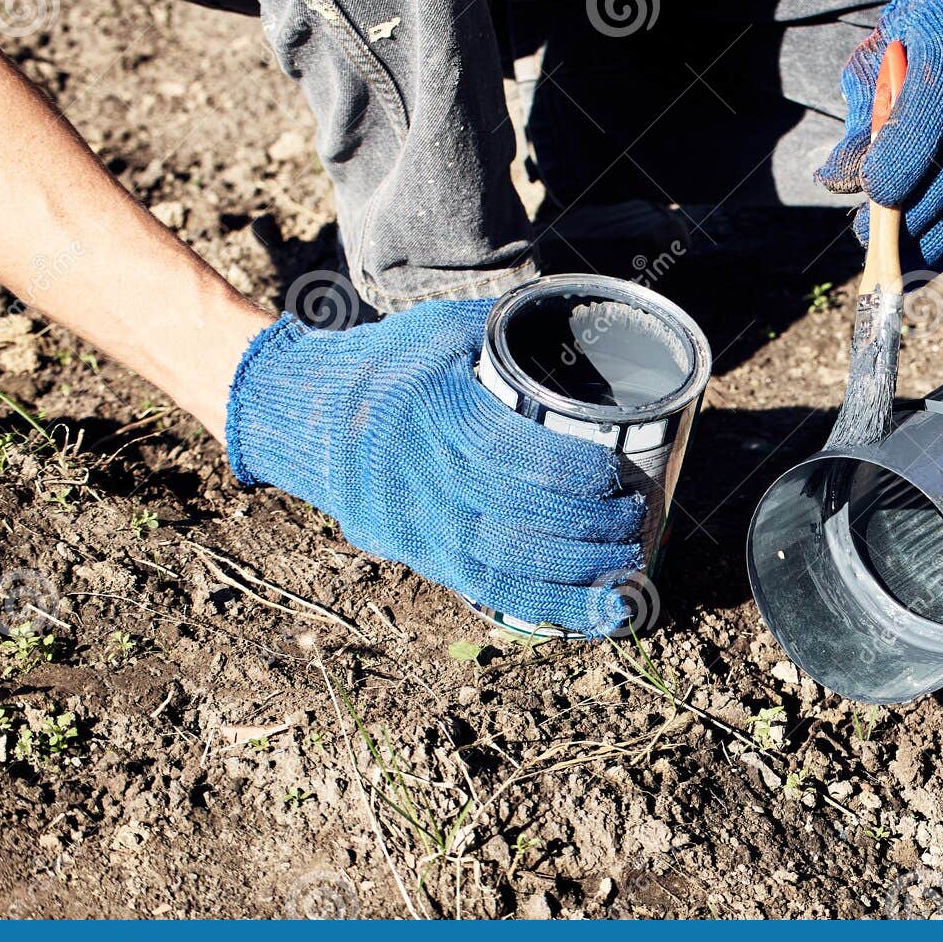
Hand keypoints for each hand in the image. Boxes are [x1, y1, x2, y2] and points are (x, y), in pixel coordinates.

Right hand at [225, 299, 645, 632]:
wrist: (305, 415)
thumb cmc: (392, 364)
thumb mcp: (444, 327)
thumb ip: (514, 330)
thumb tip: (599, 329)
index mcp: (427, 408)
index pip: (505, 450)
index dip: (568, 470)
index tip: (614, 473)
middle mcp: (419, 472)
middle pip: (513, 515)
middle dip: (587, 528)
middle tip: (637, 518)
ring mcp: (416, 523)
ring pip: (505, 564)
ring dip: (578, 576)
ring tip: (631, 571)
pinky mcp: (420, 556)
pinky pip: (490, 592)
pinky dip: (549, 607)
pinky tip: (597, 614)